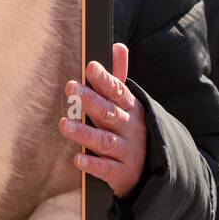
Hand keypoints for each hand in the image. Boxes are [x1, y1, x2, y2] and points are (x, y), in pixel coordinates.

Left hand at [58, 44, 146, 197]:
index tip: (91, 67)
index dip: (104, 79)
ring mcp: (127, 151)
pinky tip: (77, 158)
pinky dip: (92, 164)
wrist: (154, 170)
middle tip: (71, 88)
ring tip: (64, 125)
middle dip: (90, 100)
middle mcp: (130, 128)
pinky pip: (106, 168)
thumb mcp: (129, 104)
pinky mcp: (121, 174)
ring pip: (104, 140)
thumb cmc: (130, 130)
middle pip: (109, 112)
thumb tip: (118, 45)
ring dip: (84, 132)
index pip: (118, 91)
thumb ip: (119, 77)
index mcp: (131, 108)